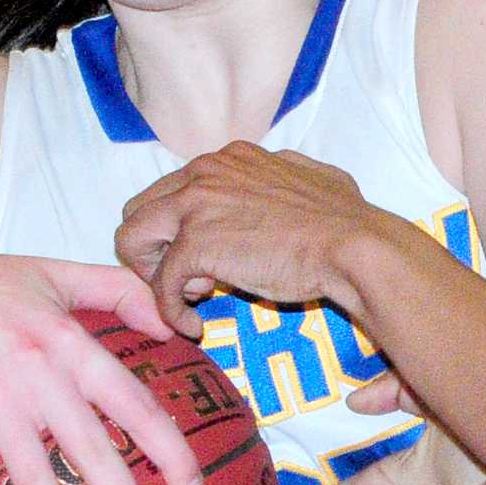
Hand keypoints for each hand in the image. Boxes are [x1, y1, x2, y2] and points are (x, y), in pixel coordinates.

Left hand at [116, 142, 391, 334]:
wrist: (353, 247)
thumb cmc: (345, 219)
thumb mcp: (308, 176)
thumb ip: (280, 174)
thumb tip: (282, 177)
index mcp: (228, 159)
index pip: (171, 190)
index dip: (178, 229)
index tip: (201, 256)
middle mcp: (204, 173)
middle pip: (139, 211)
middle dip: (154, 250)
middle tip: (185, 279)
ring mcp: (196, 206)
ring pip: (131, 240)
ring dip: (152, 275)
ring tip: (187, 297)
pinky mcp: (196, 244)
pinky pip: (161, 284)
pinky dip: (170, 311)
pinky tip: (194, 325)